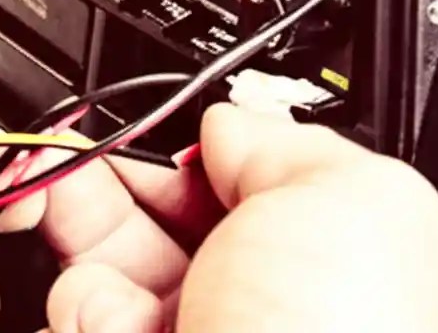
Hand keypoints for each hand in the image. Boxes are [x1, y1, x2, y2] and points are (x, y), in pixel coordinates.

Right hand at [38, 103, 437, 331]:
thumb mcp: (356, 203)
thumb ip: (289, 145)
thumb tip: (230, 124)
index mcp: (333, 269)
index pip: (252, 192)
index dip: (200, 153)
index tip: (159, 129)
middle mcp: (263, 319)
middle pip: (169, 227)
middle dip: (118, 185)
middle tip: (82, 158)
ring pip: (110, 277)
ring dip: (91, 252)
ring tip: (98, 258)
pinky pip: (82, 319)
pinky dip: (83, 311)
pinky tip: (105, 318)